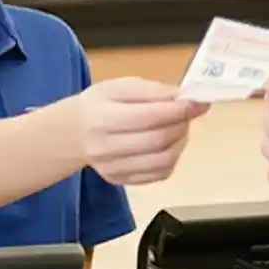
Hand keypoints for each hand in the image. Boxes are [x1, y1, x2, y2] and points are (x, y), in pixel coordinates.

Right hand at [72, 77, 208, 184]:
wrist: (71, 135)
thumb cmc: (97, 106)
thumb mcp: (118, 87)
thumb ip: (151, 91)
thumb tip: (183, 97)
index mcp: (102, 118)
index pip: (148, 117)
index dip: (178, 110)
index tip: (197, 102)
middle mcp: (105, 148)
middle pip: (158, 141)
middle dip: (182, 124)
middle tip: (188, 113)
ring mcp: (114, 169)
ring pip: (163, 161)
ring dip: (180, 142)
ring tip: (179, 127)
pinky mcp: (122, 181)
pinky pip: (160, 174)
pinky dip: (172, 158)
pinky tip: (168, 144)